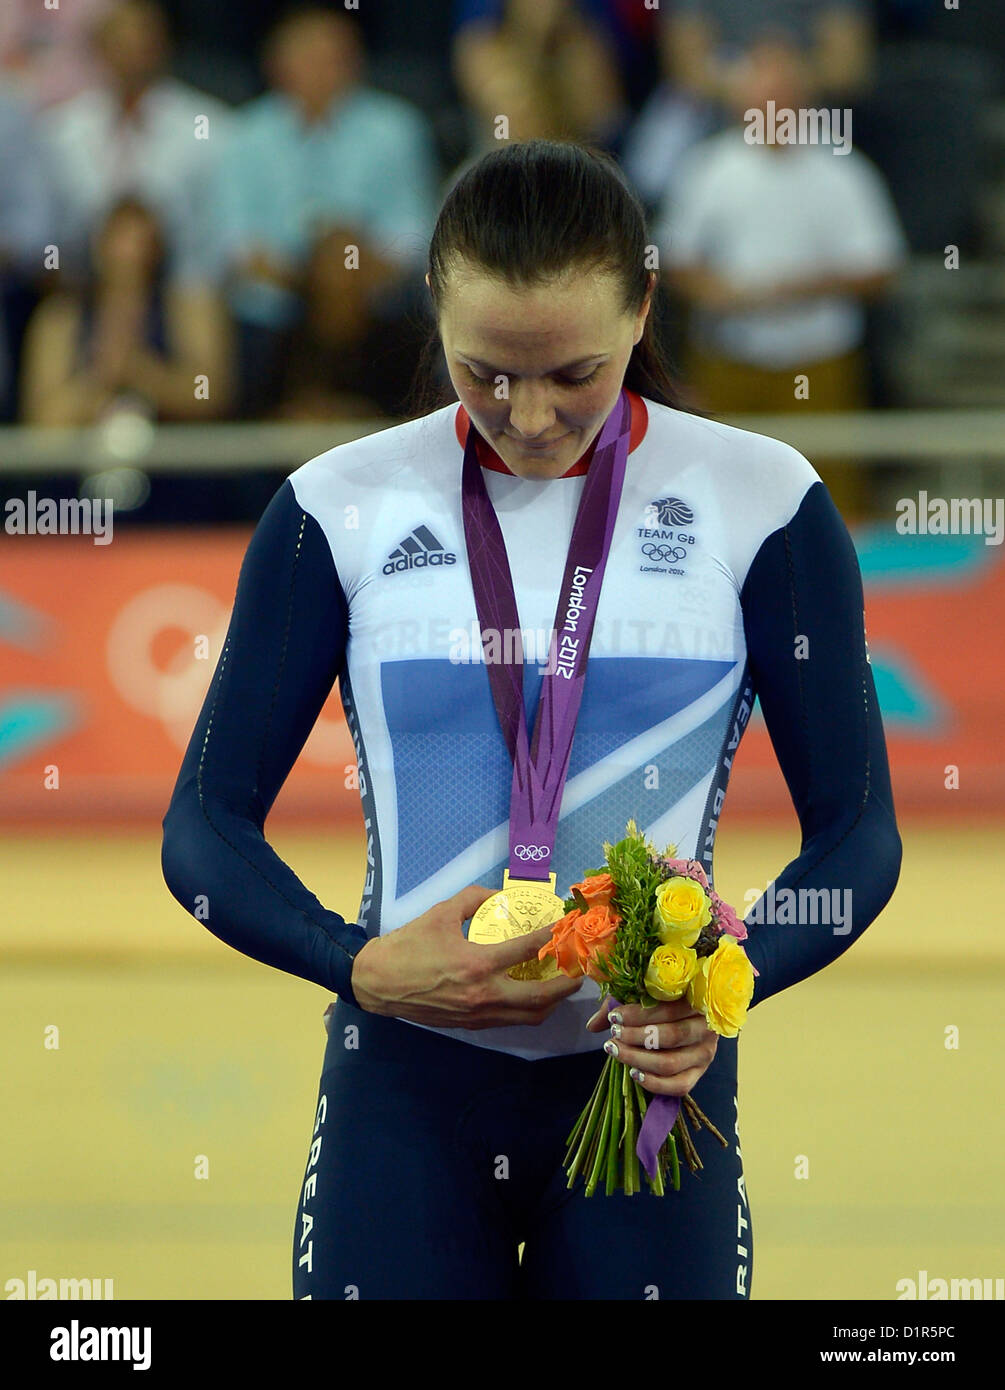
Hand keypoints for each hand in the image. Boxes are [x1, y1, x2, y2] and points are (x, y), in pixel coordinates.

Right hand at [350, 885, 584, 1028]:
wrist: (378, 983)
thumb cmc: (409, 944)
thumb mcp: (442, 912)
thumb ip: (477, 899)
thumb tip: (504, 896)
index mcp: (477, 963)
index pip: (528, 949)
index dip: (553, 935)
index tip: (569, 925)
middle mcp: (483, 994)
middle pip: (541, 996)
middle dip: (567, 983)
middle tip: (581, 968)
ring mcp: (478, 1014)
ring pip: (529, 1015)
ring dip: (552, 1001)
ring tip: (563, 984)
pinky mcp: (472, 1025)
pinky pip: (511, 1020)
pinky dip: (529, 1009)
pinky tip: (533, 994)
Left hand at [585, 995, 717, 1095]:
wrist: (689, 1020)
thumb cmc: (662, 1002)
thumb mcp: (642, 997)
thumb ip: (619, 1006)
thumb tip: (592, 1026)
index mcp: (696, 1000)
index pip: (667, 1008)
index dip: (637, 1014)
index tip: (614, 1017)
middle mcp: (706, 1027)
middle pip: (670, 1036)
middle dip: (635, 1037)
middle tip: (614, 1034)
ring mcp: (705, 1053)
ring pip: (670, 1063)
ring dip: (637, 1059)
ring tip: (616, 1051)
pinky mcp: (700, 1073)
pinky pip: (678, 1086)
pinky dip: (654, 1083)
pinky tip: (633, 1073)